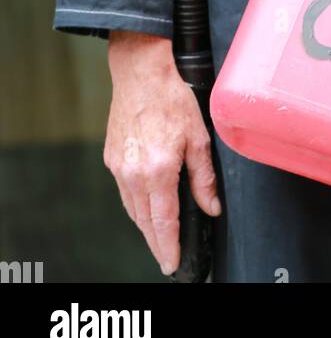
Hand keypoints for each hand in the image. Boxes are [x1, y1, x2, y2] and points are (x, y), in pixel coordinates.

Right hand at [104, 31, 220, 276]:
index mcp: (158, 170)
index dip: (168, 246)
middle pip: (144, 221)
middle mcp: (134, 173)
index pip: (163, 221)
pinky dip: (135, 205)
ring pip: (132, 209)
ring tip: (159, 237)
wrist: (140, 73)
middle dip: (156, 242)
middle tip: (167, 257)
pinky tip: (146, 206)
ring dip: (145, 226)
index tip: (172, 264)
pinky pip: (124, 192)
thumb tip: (212, 207)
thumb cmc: (172, 98)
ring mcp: (119, 167)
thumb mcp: (199, 137)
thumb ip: (204, 177)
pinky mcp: (112, 158)